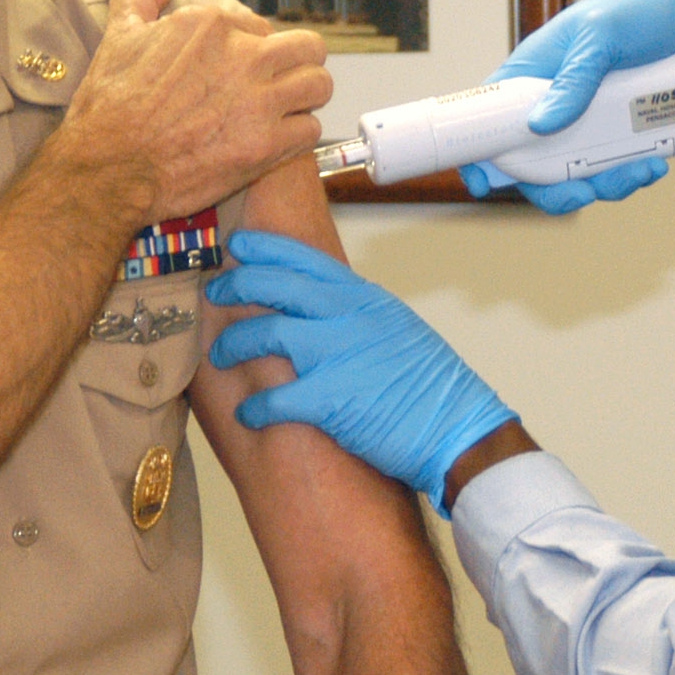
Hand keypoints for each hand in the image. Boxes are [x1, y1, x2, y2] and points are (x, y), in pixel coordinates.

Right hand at [60, 0, 331, 223]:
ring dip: (306, 98)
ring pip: (319, 86)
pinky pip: (310, 130)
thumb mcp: (118, 37)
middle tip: (284, 84)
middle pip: (309, 48)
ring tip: (287, 111)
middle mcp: (243, 57)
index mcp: (211, 26)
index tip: (244, 69)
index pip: (263, 27)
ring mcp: (258, 101)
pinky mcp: (266, 145)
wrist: (108, 168)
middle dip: (301, 64)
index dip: (256, 49)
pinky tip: (276, 141)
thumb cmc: (110, 107)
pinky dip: (297, 136)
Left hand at [208, 231, 517, 512]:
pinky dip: (254, 407)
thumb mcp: (397, 329)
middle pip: (276, 284)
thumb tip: (322, 310)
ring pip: (267, 332)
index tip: (238, 245)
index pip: (305, 257)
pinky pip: (274, 398)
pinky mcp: (331, 399)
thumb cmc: (433, 388)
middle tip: (215, 293)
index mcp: (365, 299)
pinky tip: (247, 414)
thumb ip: (358, 315)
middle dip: (236, 284)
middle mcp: (350, 316)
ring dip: (235, 345)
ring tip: (221, 356)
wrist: (460, 429)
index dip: (265, 248)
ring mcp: (339, 354)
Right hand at [468, 0, 674, 211]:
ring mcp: (585, 120)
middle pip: (532, 164)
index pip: (489, 117)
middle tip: (585, 192)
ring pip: (577, 172)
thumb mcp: (601, 37)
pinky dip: (633, 173)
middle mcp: (552, 102)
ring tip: (644, 167)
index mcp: (532, 75)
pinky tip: (656, 160)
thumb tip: (540, 125)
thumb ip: (572, 80)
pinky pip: (614, 167)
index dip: (479, 153)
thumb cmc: (638, 10)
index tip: (480, 183)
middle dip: (555, 189)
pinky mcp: (617, 131)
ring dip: (606, 184)